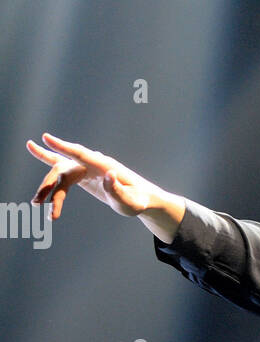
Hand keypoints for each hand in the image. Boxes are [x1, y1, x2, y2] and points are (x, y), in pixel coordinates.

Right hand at [27, 132, 157, 220]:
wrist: (143, 200)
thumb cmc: (138, 201)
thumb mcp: (130, 201)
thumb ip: (118, 189)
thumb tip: (109, 173)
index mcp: (103, 165)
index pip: (80, 153)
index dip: (62, 146)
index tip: (45, 137)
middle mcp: (92, 164)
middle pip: (64, 168)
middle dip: (49, 184)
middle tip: (37, 201)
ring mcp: (87, 169)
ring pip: (60, 175)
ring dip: (48, 189)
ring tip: (35, 204)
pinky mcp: (84, 177)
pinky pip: (64, 180)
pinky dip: (54, 191)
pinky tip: (43, 199)